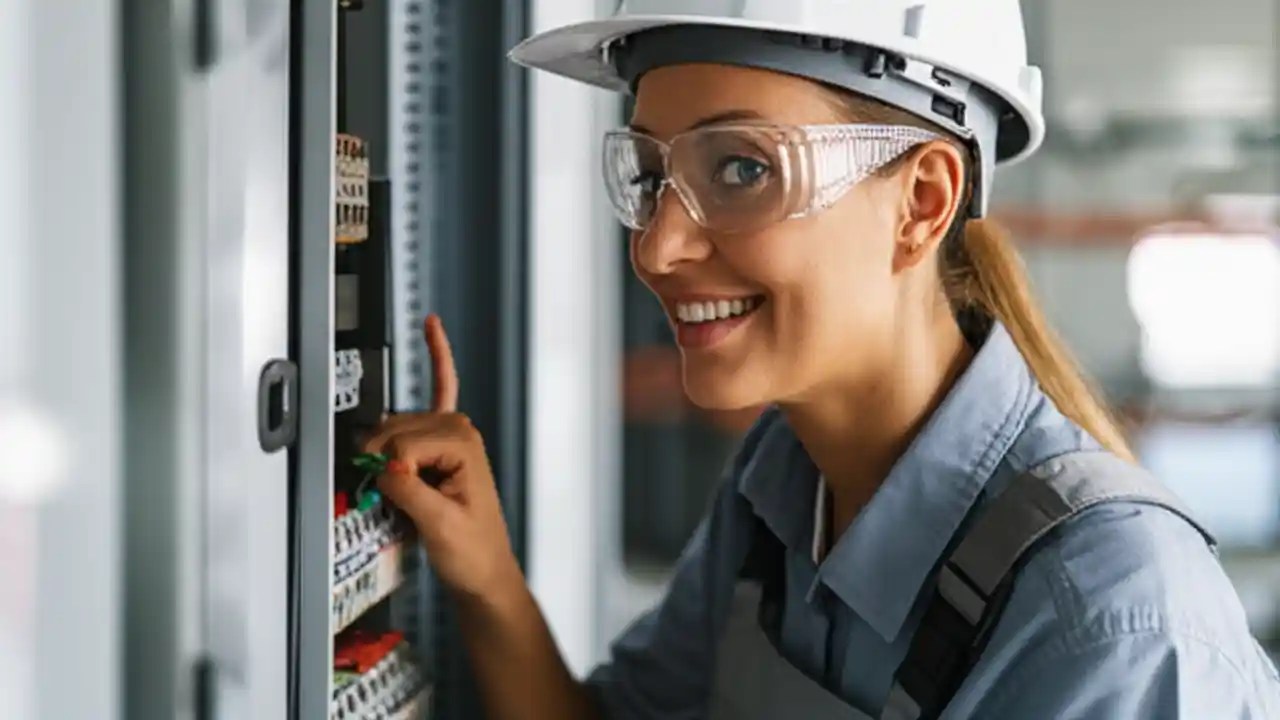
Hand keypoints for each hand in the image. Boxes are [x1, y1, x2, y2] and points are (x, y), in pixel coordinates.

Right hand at [364, 314, 520, 601]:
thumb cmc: (470, 553)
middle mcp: (458, 431)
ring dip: (385, 450)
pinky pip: (440, 386)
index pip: (403, 443)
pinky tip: (432, 326)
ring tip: (400, 487)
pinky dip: (437, 355)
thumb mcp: (438, 527)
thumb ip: (410, 492)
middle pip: (394, 432)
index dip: (389, 473)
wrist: (483, 573)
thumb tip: (384, 466)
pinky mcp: (443, 441)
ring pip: (394, 429)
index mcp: (463, 444)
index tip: (391, 497)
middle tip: (389, 497)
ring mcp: (451, 433)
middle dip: (381, 462)